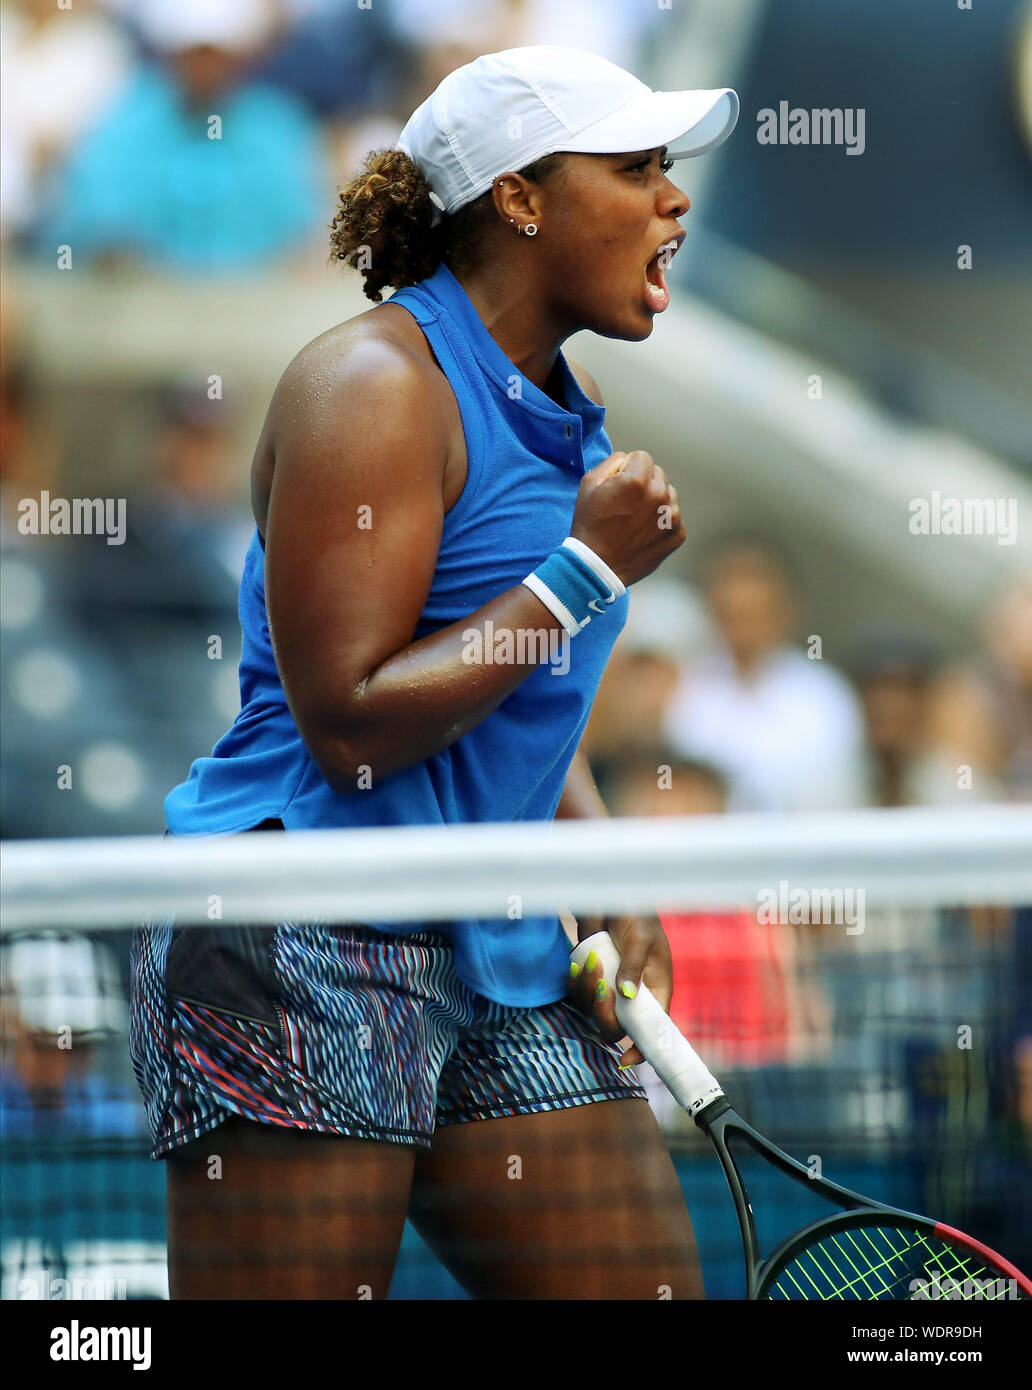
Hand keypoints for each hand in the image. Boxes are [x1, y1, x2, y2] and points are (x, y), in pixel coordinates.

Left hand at [567, 912, 672, 1067]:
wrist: (612, 896)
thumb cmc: (637, 916)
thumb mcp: (641, 939)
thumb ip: (633, 966)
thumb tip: (628, 995)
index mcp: (656, 991)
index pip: (652, 1029)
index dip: (642, 1049)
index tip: (625, 1059)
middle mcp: (633, 995)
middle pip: (617, 1026)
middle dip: (603, 1013)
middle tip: (600, 989)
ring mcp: (610, 988)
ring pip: (592, 1012)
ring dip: (587, 992)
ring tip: (590, 963)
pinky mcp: (590, 979)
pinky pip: (577, 995)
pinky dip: (575, 983)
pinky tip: (577, 964)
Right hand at [570, 450, 684, 586]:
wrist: (597, 567)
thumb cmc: (590, 525)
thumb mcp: (589, 484)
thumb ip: (613, 462)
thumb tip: (628, 460)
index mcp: (637, 480)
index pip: (642, 457)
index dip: (627, 469)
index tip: (618, 486)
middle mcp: (659, 495)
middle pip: (657, 474)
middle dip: (643, 483)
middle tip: (626, 504)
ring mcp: (671, 517)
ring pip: (668, 494)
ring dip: (655, 501)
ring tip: (635, 519)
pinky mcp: (677, 535)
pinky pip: (673, 516)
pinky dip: (661, 522)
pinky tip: (643, 532)